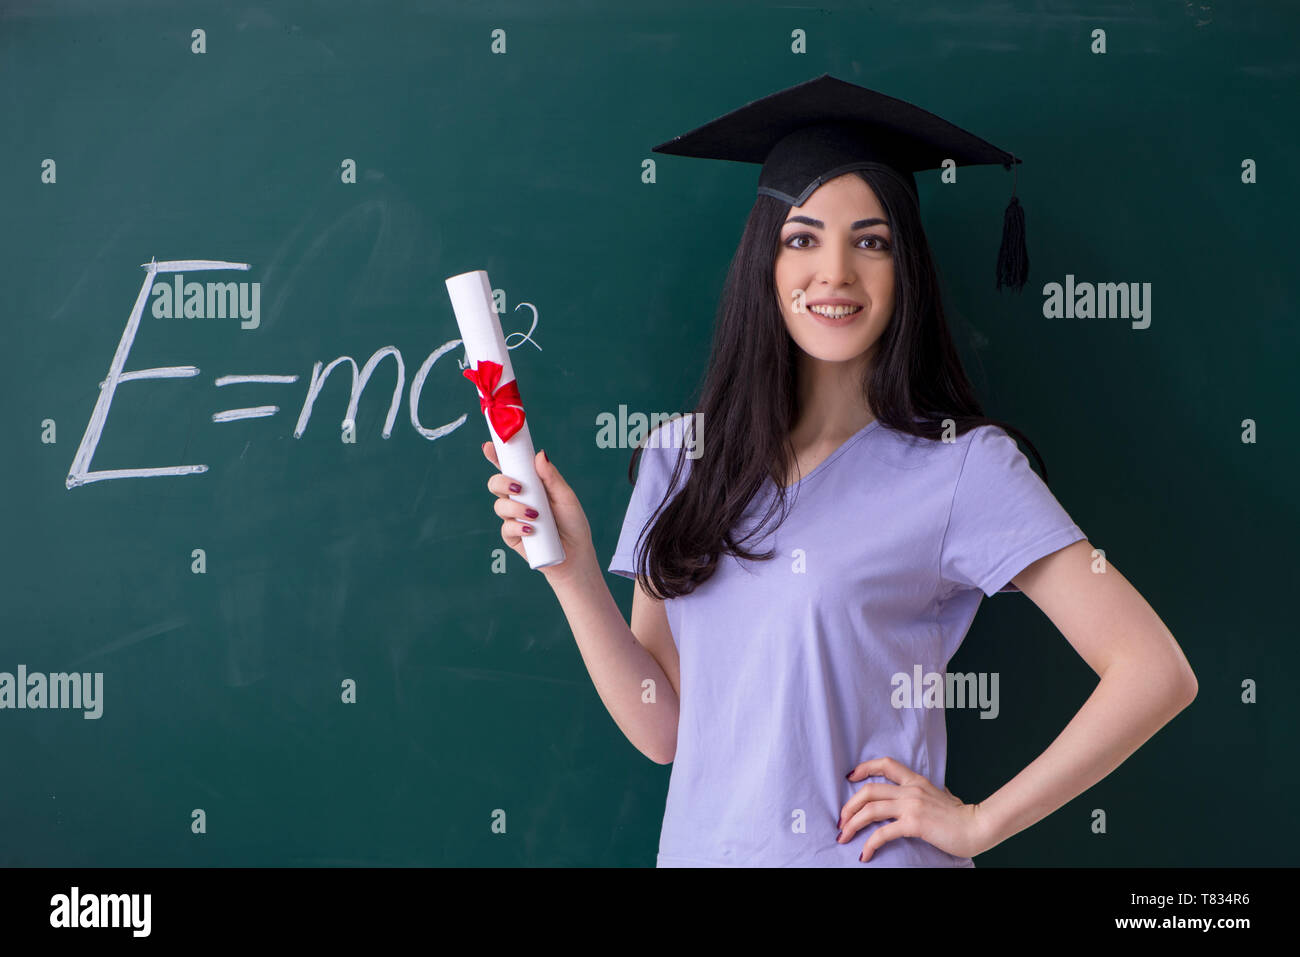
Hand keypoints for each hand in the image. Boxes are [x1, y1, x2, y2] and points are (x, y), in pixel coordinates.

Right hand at [481, 441, 596, 585]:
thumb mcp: (566, 498)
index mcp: (530, 485)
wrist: (575, 555)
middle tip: (518, 487)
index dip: (496, 456)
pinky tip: (530, 530)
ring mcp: (513, 518)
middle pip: (496, 484)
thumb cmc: (572, 523)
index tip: (489, 446)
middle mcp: (518, 499)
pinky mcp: (512, 537)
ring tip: (535, 515)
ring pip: (499, 506)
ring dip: (515, 508)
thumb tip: (540, 455)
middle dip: (502, 482)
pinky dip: (517, 527)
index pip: (510, 467)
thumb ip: (552, 478)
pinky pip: (506, 528)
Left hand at [836, 756, 989, 862]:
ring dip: (852, 823)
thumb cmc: (961, 816)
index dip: (864, 768)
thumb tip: (920, 798)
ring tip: (843, 836)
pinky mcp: (914, 823)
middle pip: (868, 789)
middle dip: (849, 805)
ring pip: (870, 809)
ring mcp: (912, 805)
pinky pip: (883, 832)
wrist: (978, 827)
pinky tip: (864, 854)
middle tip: (841, 820)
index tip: (850, 777)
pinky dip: (869, 843)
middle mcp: (911, 789)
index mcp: (916, 780)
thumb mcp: (941, 797)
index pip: (885, 764)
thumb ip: (927, 794)